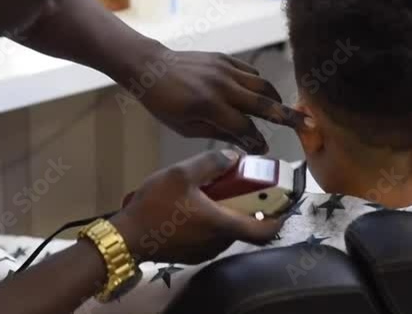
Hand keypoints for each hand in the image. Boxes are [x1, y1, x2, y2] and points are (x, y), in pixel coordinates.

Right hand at [111, 150, 280, 263]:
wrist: (126, 236)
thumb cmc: (155, 206)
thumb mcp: (181, 173)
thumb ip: (211, 163)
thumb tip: (233, 157)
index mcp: (222, 224)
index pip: (265, 229)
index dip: (280, 217)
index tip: (285, 202)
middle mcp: (219, 242)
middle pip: (245, 224)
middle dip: (246, 203)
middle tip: (239, 183)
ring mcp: (205, 250)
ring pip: (226, 229)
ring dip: (226, 211)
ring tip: (210, 190)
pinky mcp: (191, 253)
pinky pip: (210, 235)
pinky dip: (211, 220)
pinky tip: (193, 205)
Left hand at [129, 46, 304, 152]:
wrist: (151, 67)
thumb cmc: (164, 103)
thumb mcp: (186, 127)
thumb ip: (218, 133)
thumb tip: (246, 143)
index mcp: (209, 106)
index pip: (245, 128)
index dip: (257, 142)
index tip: (264, 150)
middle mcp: (222, 86)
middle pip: (264, 104)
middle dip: (288, 117)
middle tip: (310, 125)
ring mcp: (225, 69)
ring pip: (262, 84)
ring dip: (276, 99)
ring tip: (283, 111)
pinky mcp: (225, 59)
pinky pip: (250, 72)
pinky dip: (258, 84)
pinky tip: (258, 94)